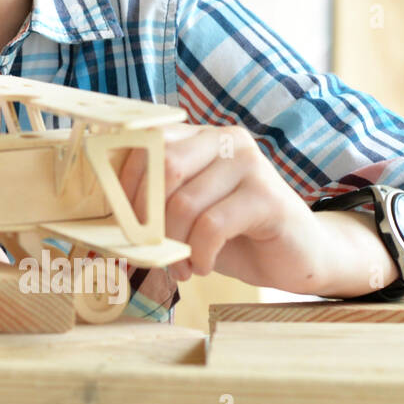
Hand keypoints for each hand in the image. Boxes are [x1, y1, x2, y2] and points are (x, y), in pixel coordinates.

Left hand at [118, 124, 317, 286]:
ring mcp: (249, 163)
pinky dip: (199, 254)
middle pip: (162, 167)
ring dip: (174, 245)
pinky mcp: (267, 196)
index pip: (144, 143)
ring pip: (184, 202)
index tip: (116, 222)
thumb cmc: (232, 233)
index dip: (122, 184)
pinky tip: (203, 267)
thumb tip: (104, 213)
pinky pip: (212, 226)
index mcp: (196, 136)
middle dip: (145, 215)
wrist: (298, 253)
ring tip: (180, 268)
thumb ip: (153, 199)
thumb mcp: (185, 211)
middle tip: (145, 249)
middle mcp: (223, 139)